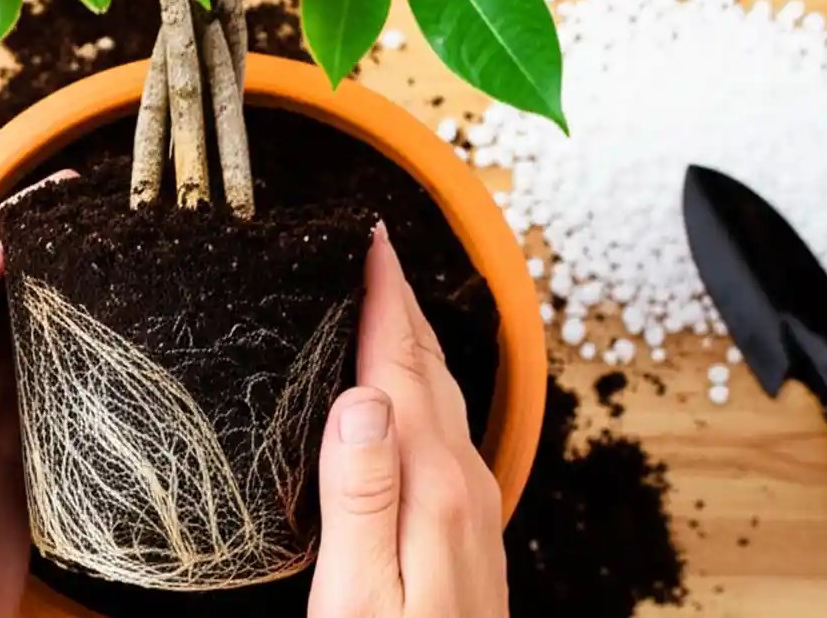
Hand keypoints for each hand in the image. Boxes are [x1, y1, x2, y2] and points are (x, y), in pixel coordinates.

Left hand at [0, 172, 72, 617]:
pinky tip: (110, 347)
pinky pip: (46, 389)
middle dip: (46, 260)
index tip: (61, 200)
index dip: (10, 234)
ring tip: (122, 270)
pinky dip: (74, 362)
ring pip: (27, 342)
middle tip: (109, 228)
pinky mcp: (13, 450)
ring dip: (64, 307)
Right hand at [309, 225, 507, 617]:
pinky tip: (407, 394)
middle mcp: (461, 482)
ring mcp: (470, 504)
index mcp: (431, 483)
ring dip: (416, 342)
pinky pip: (445, 429)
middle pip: (430, 370)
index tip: (371, 244)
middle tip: (375, 254)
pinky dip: (423, 388)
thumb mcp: (356, 590)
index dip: (386, 300)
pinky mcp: (465, 525)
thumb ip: (361, 492)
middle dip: (404, 305)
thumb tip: (362, 394)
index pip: (402, 366)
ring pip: (442, 396)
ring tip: (389, 304)